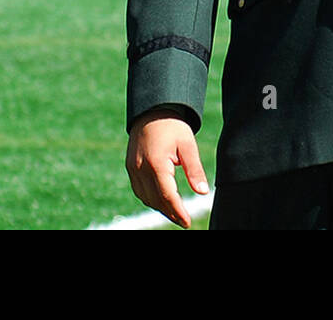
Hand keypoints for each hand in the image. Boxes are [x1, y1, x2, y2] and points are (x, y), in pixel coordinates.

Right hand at [126, 111, 209, 228]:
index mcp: (157, 163)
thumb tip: (202, 192)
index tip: (188, 222)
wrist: (152, 110)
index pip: (167, 195)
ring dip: (160, 207)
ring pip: (145, 197)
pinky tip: (160, 200)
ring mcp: (133, 168)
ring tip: (175, 213)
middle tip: (184, 221)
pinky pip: (139, 190)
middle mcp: (141, 168)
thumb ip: (194, 169)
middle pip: (156, 199)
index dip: (178, 212)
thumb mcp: (188, 145)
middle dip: (170, 212)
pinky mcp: (130, 166)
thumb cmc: (173, 126)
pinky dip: (150, 198)